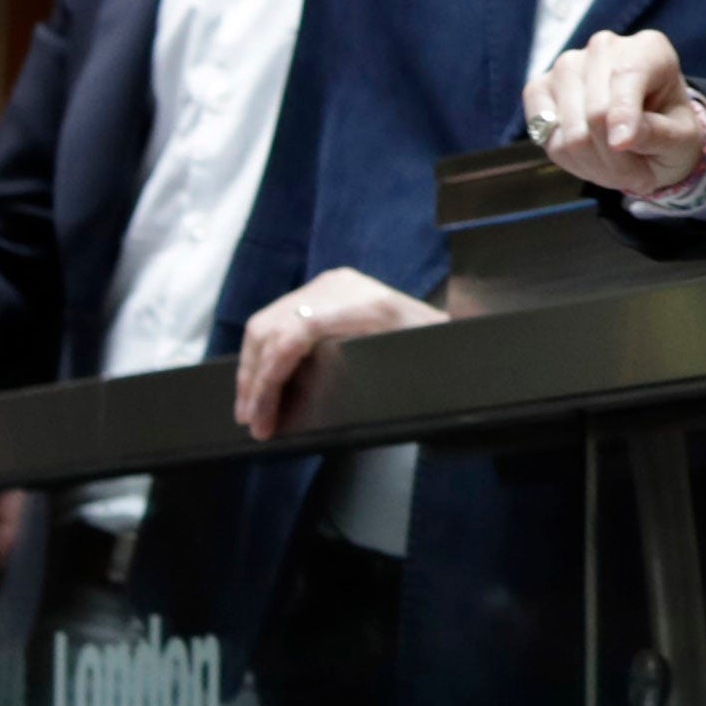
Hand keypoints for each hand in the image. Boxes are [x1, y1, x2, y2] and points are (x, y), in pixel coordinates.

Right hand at [231, 269, 444, 438]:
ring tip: (250, 408)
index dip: (270, 377)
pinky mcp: (323, 292)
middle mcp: (341, 286)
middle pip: (271, 328)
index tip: (263, 416)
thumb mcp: (403, 369)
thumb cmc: (434, 357)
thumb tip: (300, 400)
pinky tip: (261, 384)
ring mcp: (329, 285)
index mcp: (366, 304)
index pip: (296, 333)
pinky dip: (263, 354)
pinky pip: (279, 319)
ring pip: (266, 323)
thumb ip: (360, 377)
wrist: (456, 334)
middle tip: (251, 421)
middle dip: (253, 379)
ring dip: (251, 369)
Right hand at [528, 29, 705, 204]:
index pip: (626, 76)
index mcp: (649, 49)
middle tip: (639, 178)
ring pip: (570, 132)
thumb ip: (658, 134)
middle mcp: (604, 48)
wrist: (648, 135)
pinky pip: (546, 137)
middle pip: (595, 112)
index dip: (622, 115)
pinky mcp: (539, 89)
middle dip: (616, 158)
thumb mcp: (682, 137)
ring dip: (595, 164)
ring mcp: (567, 66)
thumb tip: (621, 139)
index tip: (624, 143)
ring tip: (619, 171)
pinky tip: (592, 161)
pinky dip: (570, 161)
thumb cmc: (670, 131)